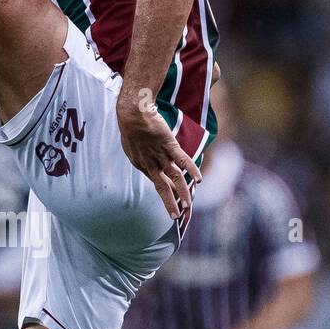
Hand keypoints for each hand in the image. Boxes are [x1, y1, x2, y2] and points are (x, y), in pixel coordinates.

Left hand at [116, 93, 201, 219]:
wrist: (132, 113)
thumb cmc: (130, 124)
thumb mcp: (132, 143)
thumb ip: (141, 152)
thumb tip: (146, 154)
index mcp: (140, 164)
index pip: (156, 181)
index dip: (165, 192)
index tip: (171, 201)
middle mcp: (150, 163)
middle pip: (162, 186)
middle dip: (170, 202)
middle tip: (176, 215)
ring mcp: (160, 155)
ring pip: (174, 178)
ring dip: (182, 192)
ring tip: (188, 205)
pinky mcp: (169, 145)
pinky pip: (182, 160)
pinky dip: (191, 169)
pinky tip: (199, 179)